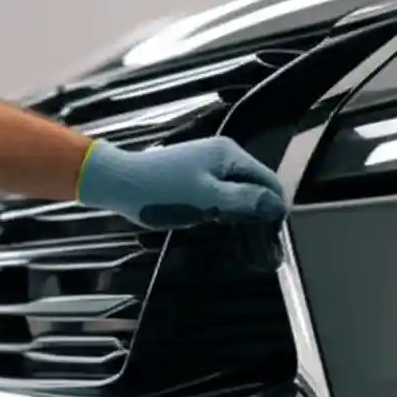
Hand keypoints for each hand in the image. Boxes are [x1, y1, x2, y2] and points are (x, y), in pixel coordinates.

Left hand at [76, 137, 288, 229]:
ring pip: (239, 191)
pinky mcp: (196, 176)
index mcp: (229, 154)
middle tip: (258, 243)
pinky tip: (220, 223)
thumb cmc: (160, 191)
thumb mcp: (207, 198)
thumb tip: (278, 205)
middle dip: (260, 211)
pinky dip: (226, 209)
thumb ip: (245, 200)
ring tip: (242, 237)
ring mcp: (208, 164)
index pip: (268, 180)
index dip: (275, 207)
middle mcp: (223, 154)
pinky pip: (223, 192)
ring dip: (242, 213)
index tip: (274, 236)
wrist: (118, 183)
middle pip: (256, 185)